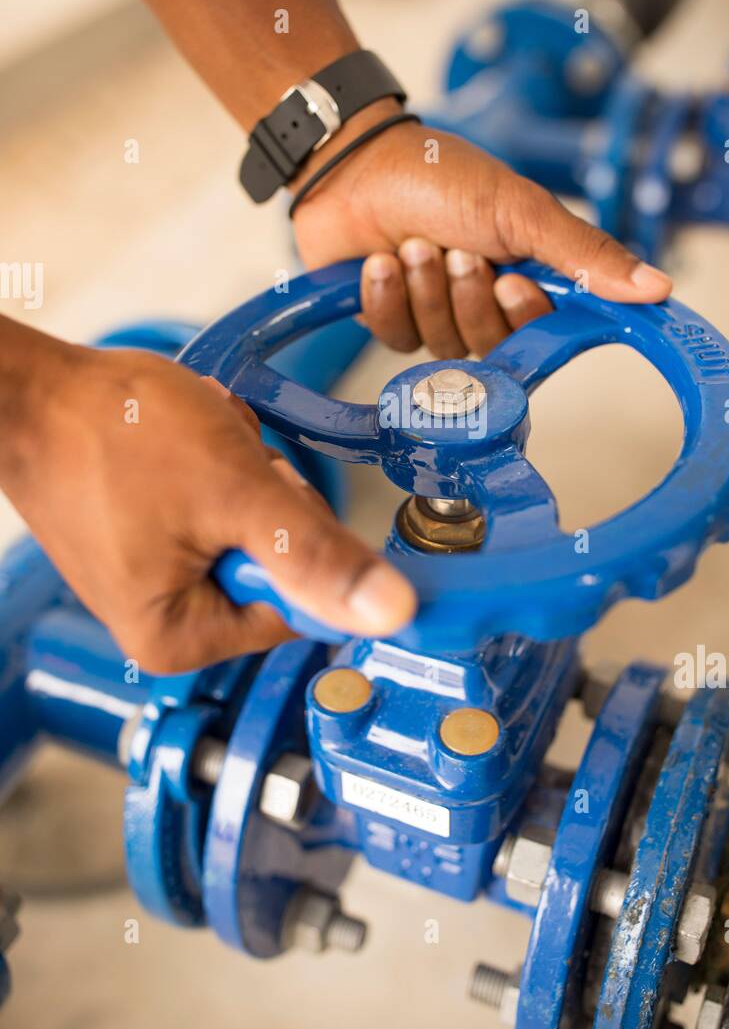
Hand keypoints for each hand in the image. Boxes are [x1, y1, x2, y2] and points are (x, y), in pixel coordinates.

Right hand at [5, 341, 414, 673]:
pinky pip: (216, 502)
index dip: (297, 539)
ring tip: (192, 449)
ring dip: (239, 472)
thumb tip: (392, 614)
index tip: (260, 498)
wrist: (29, 388)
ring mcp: (157, 575)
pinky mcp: (149, 536)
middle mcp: (167, 622)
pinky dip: (212, 464)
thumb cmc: (110, 434)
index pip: (300, 605)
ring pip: (250, 522)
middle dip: (262, 497)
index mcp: (183, 639)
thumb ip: (317, 555)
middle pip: (277, 561)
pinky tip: (179, 445)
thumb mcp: (236, 492)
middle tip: (219, 465)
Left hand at [292, 118, 671, 355]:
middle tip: (455, 250)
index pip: (546, 328)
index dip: (526, 313)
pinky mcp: (389, 320)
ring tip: (411, 244)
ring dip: (425, 288)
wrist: (351, 162)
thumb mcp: (521, 208)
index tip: (511, 279)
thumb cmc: (438, 174)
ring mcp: (435, 312)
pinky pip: (395, 337)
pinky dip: (386, 296)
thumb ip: (586, 251)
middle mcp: (483, 300)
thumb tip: (660, 289)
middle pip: (490, 342)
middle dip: (468, 295)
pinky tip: (379, 261)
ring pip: (441, 341)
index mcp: (526, 273)